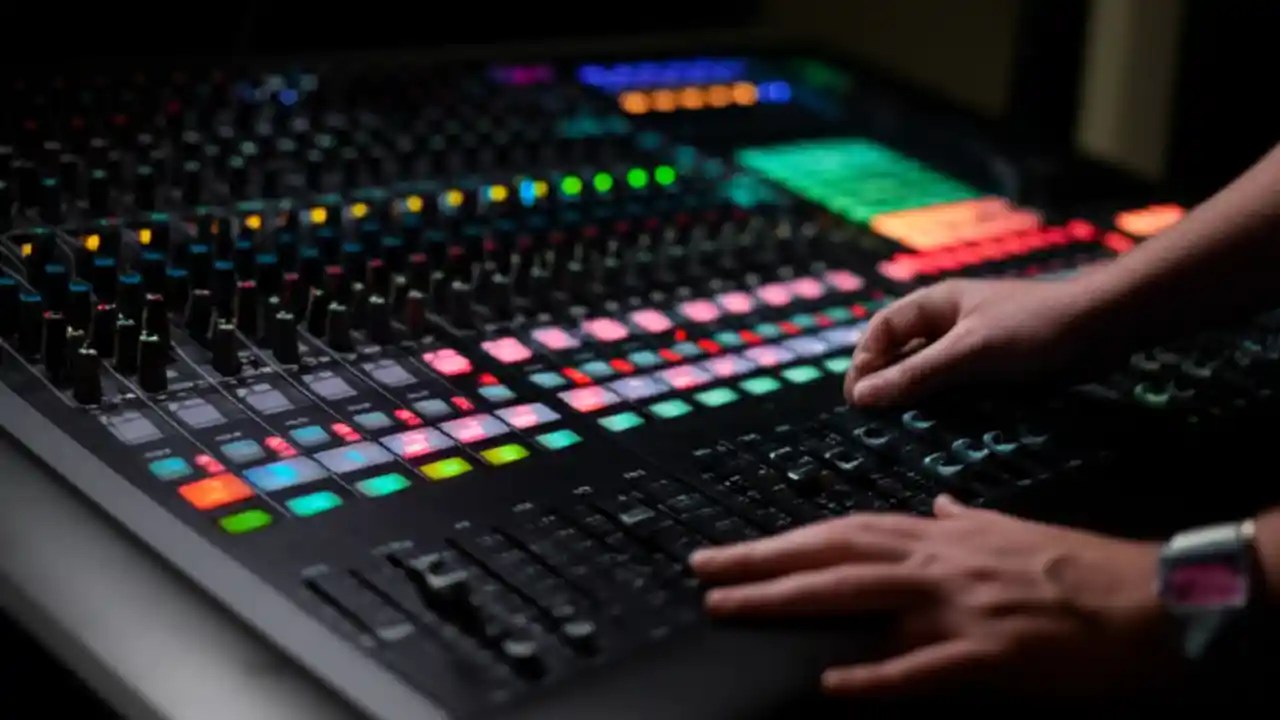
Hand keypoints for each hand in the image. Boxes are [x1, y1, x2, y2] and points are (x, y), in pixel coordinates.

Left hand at [689, 495, 1180, 698]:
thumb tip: (935, 507)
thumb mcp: (1012, 529)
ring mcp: (962, 606)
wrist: (1153, 597)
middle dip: (761, 562)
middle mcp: (940, 561)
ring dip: (788, 600)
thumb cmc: (1082, 566)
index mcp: (942, 536)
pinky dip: (875, 677)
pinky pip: (923, 669)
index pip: (844, 529)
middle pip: (833, 553)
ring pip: (858, 594)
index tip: (734, 549)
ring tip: (727, 607)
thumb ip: (964, 520)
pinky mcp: (992, 656)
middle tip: (701, 570)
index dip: (784, 539)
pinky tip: (830, 684)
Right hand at [845, 277, 1103, 406]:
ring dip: (916, 400)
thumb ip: (916, 375)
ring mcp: (973, 345)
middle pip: (901, 354)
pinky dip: (946, 406)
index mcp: (936, 305)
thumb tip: (861, 397)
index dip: (864, 362)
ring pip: (929, 374)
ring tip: (904, 431)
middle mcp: (949, 323)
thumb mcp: (968, 352)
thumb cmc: (1033, 328)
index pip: (881, 331)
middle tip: (874, 422)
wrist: (1104, 327)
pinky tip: (944, 430)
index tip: (857, 400)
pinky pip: (957, 387)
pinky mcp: (995, 367)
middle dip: (886, 385)